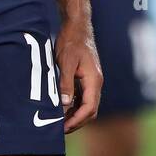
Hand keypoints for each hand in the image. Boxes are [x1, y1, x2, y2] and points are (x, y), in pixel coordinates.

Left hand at [55, 16, 101, 132]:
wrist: (77, 26)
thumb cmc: (72, 41)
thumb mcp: (66, 62)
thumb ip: (66, 83)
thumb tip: (65, 104)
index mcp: (94, 79)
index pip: (90, 107)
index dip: (77, 120)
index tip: (63, 127)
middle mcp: (96, 82)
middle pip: (91, 110)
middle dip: (77, 121)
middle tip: (60, 129)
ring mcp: (92, 81)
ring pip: (87, 105)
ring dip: (75, 115)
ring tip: (59, 122)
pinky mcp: (86, 78)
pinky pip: (83, 98)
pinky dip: (74, 107)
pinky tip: (62, 109)